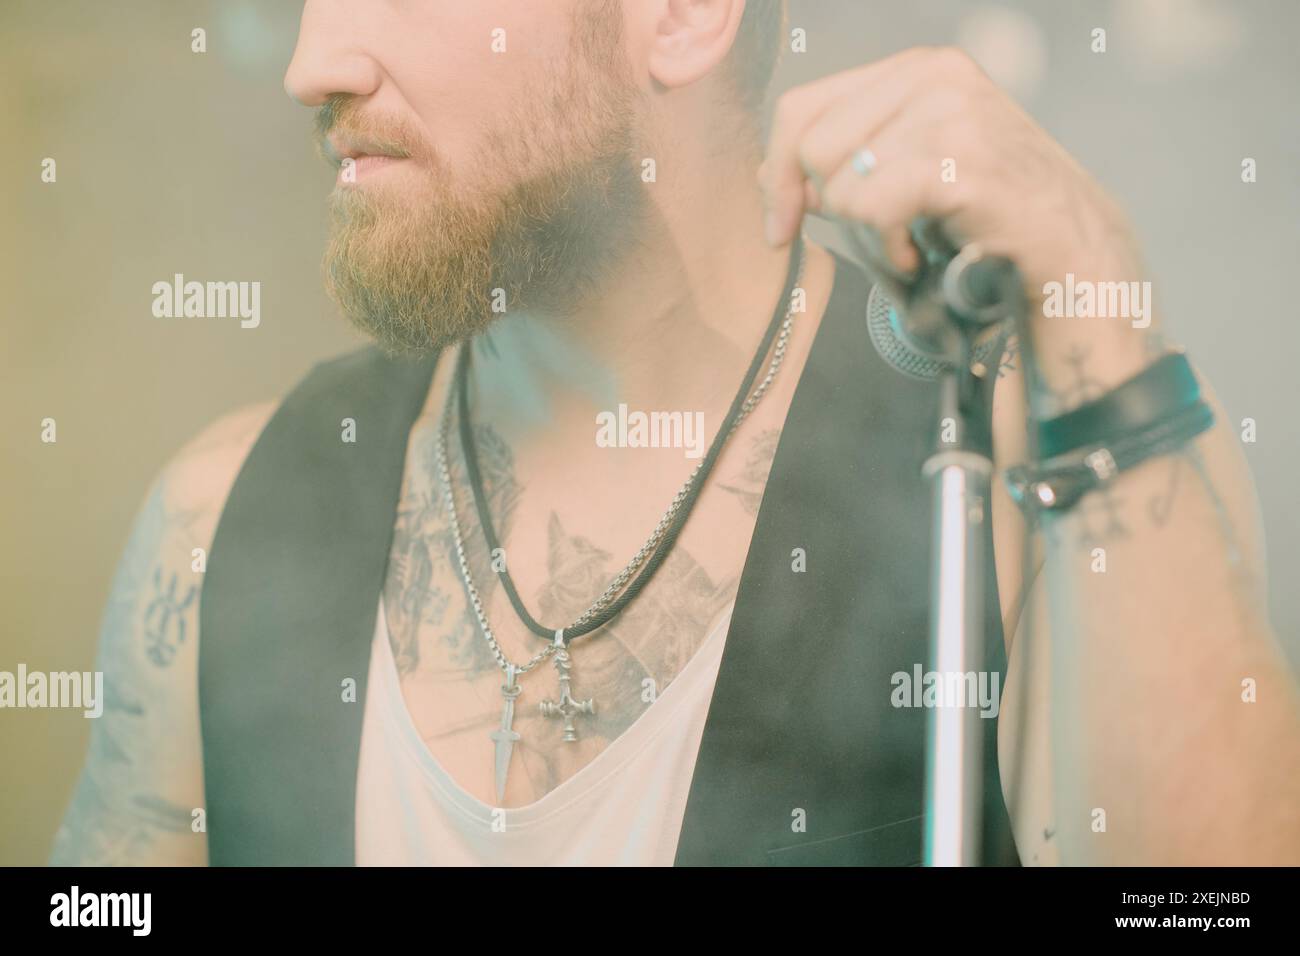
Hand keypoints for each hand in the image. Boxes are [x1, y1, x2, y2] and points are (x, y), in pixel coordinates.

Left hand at [758, 47, 1146, 314]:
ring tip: (910, 241)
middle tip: (873, 233)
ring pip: (841, 182)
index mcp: (914, 68)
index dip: (778, 172)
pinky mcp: (962, 160)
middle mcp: (934, 75)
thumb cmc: (982, 211)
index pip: (802, 107)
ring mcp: (952, 112)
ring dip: (867, 232)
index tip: (780, 225)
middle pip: (813, 147)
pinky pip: (873, 207)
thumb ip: (844, 158)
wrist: (1066, 245)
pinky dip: (887, 246)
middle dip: (826, 207)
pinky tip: (919, 253)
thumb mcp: (907, 167)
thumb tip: (772, 172)